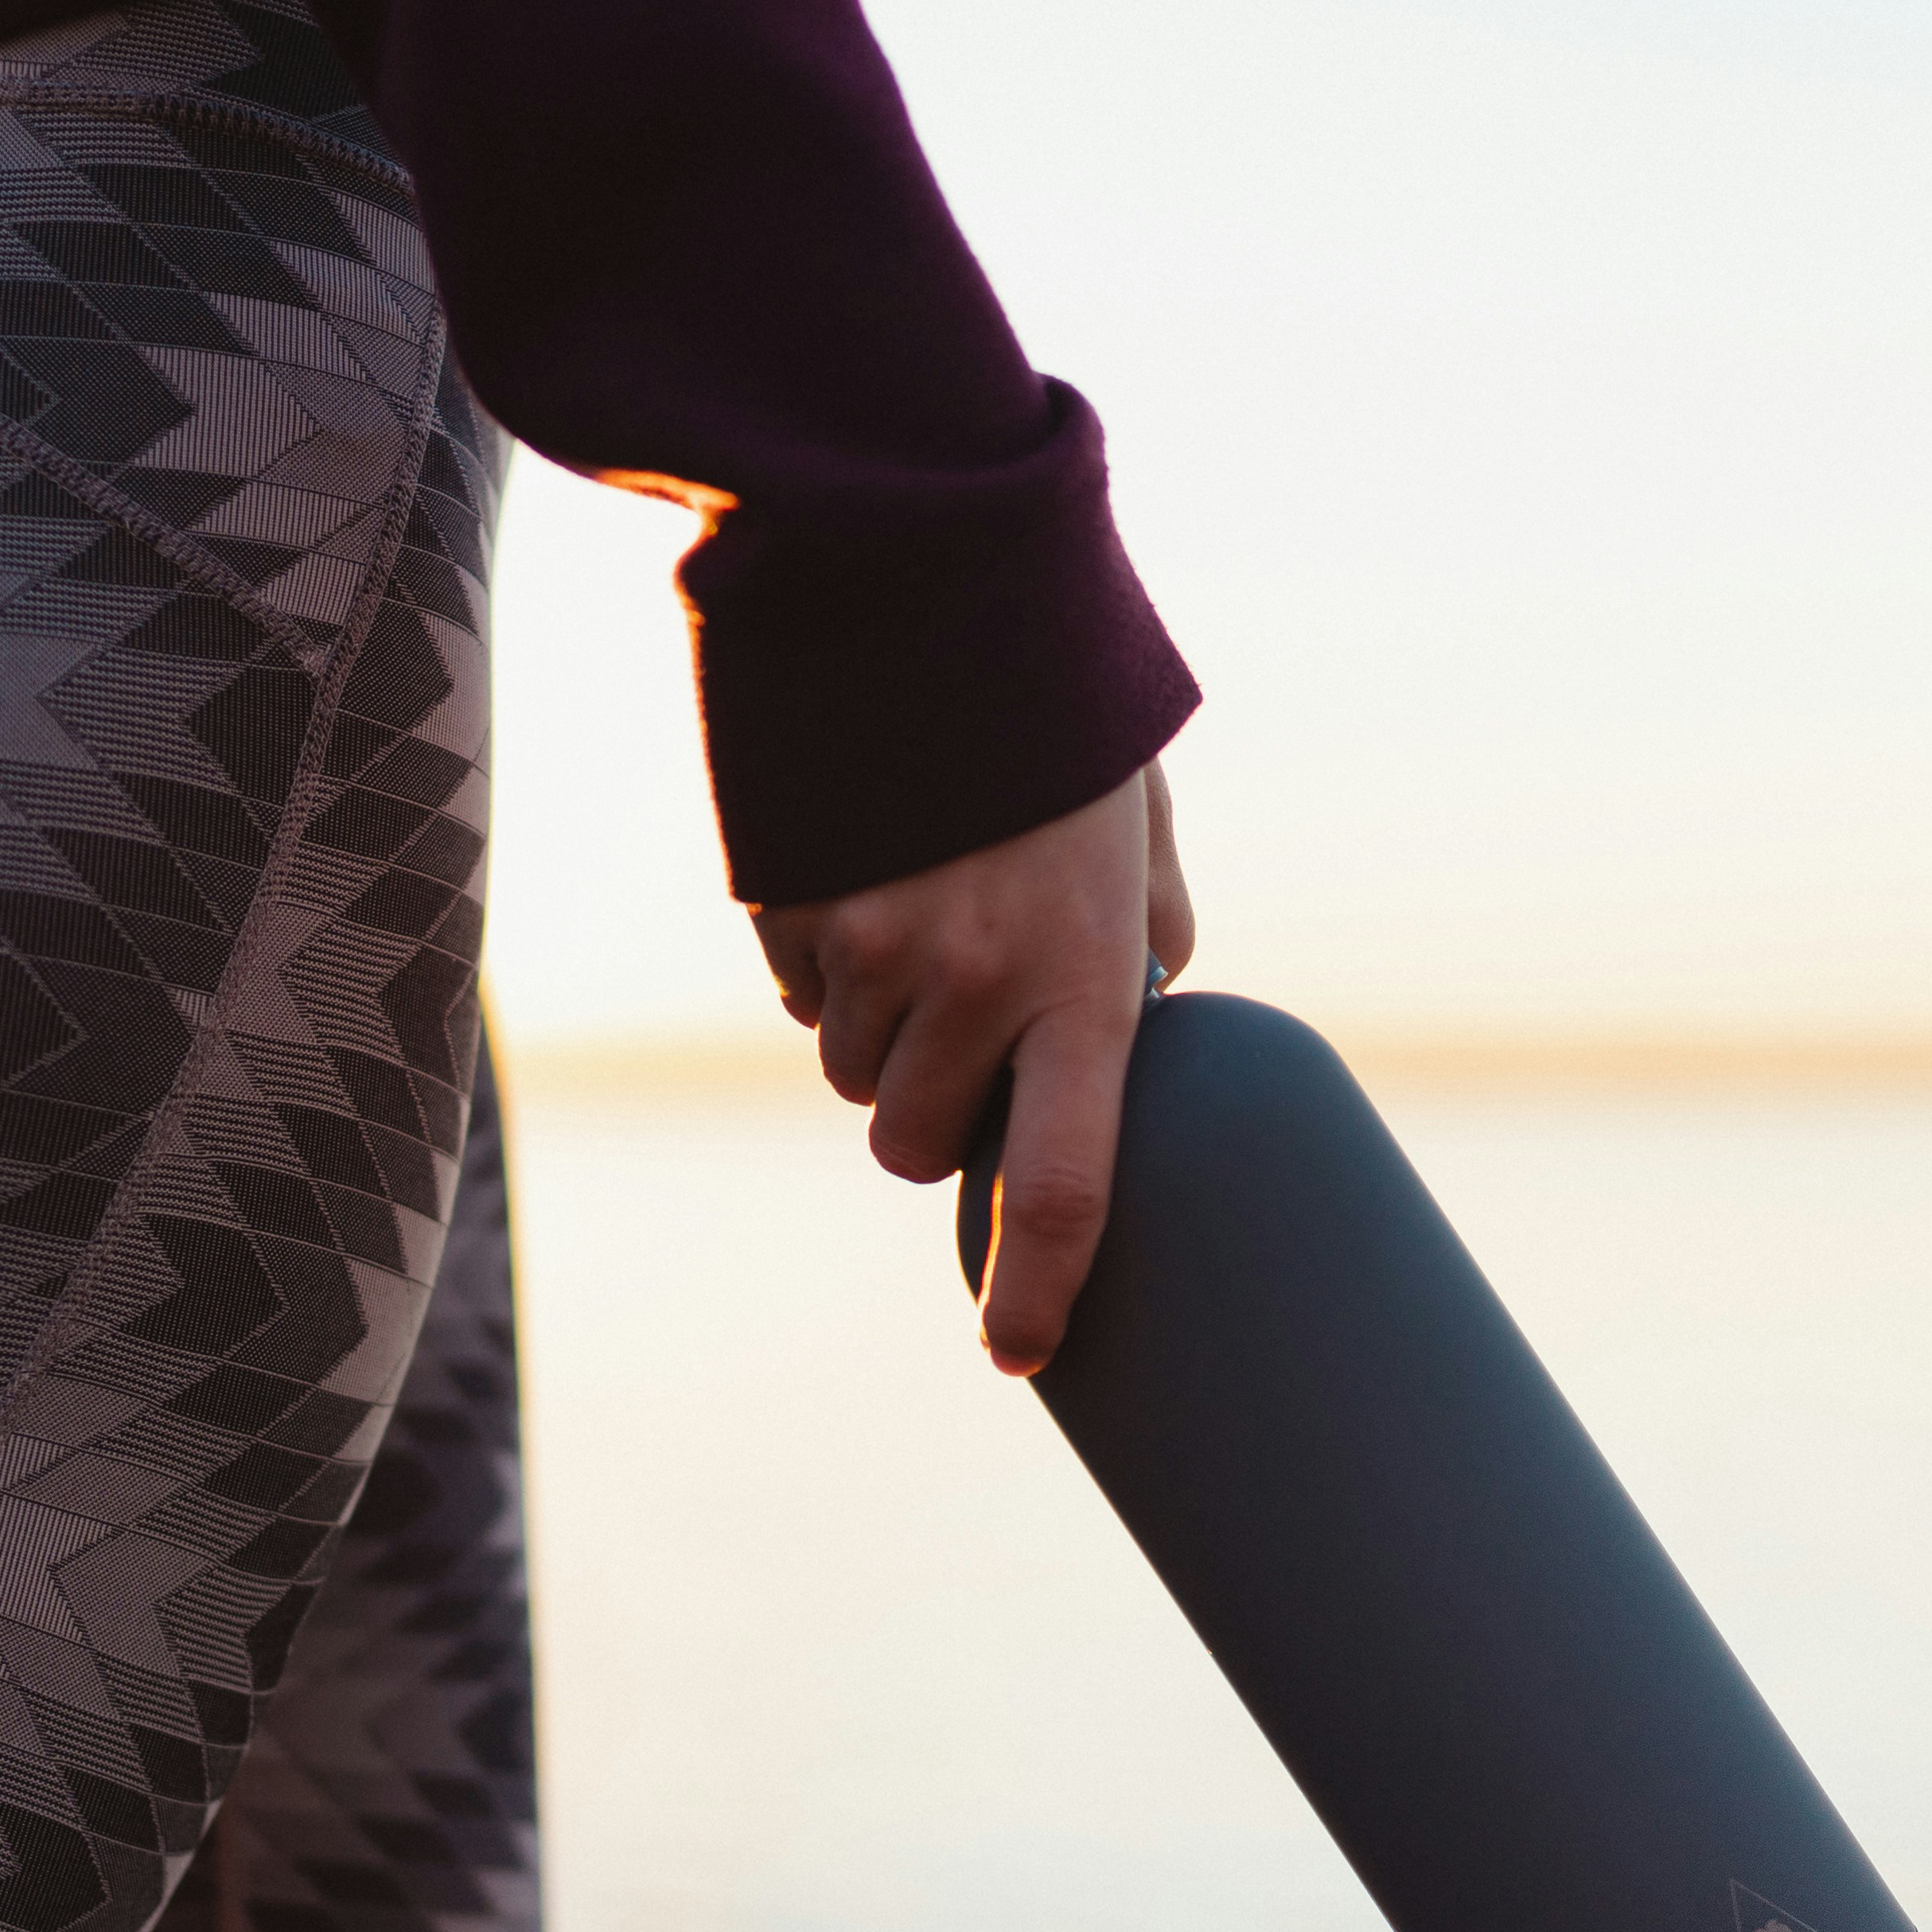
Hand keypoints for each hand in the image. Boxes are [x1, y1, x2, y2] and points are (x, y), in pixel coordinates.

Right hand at [753, 761, 1196, 1374]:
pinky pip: (799, 994)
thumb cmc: (1052, 706)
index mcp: (1083, 979)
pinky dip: (826, 962)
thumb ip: (1143, 931)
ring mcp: (870, 952)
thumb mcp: (1133, 820)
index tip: (1019, 1351)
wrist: (922, 579)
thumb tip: (1142, 1009)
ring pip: (852, 1072)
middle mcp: (974, 985)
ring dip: (883, 1029)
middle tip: (968, 1018)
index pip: (1064, 1185)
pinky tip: (864, 869)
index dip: (1037, 1288)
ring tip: (921, 909)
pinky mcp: (788, 909)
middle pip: (915, 1143)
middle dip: (934, 1107)